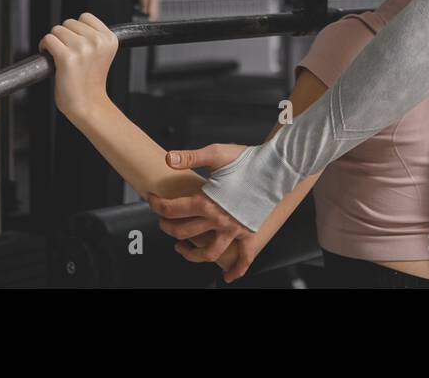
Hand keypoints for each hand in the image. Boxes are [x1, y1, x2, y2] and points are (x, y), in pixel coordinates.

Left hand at [39, 12, 118, 123]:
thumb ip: (93, 36)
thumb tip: (72, 24)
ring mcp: (82, 48)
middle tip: (66, 51)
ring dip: (54, 41)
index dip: (76, 29)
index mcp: (109, 38)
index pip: (85, 17)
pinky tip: (49, 57)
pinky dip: (44, 47)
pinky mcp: (67, 57)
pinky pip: (48, 40)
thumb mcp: (101, 53)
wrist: (88, 106)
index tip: (75, 42)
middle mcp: (97, 41)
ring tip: (59, 55)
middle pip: (69, 22)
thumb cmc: (91, 82)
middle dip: (64, 36)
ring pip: (57, 30)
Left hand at [146, 143, 254, 271]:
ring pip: (208, 253)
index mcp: (207, 201)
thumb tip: (168, 159)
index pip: (173, 209)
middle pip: (183, 232)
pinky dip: (236, 270)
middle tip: (163, 221)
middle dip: (167, 227)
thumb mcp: (216, 153)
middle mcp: (218, 220)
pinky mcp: (249, 234)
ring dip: (190, 255)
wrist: (276, 168)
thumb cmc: (248, 160)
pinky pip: (243, 258)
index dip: (157, 205)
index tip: (152, 200)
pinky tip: (228, 276)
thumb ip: (190, 157)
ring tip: (181, 249)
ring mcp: (234, 230)